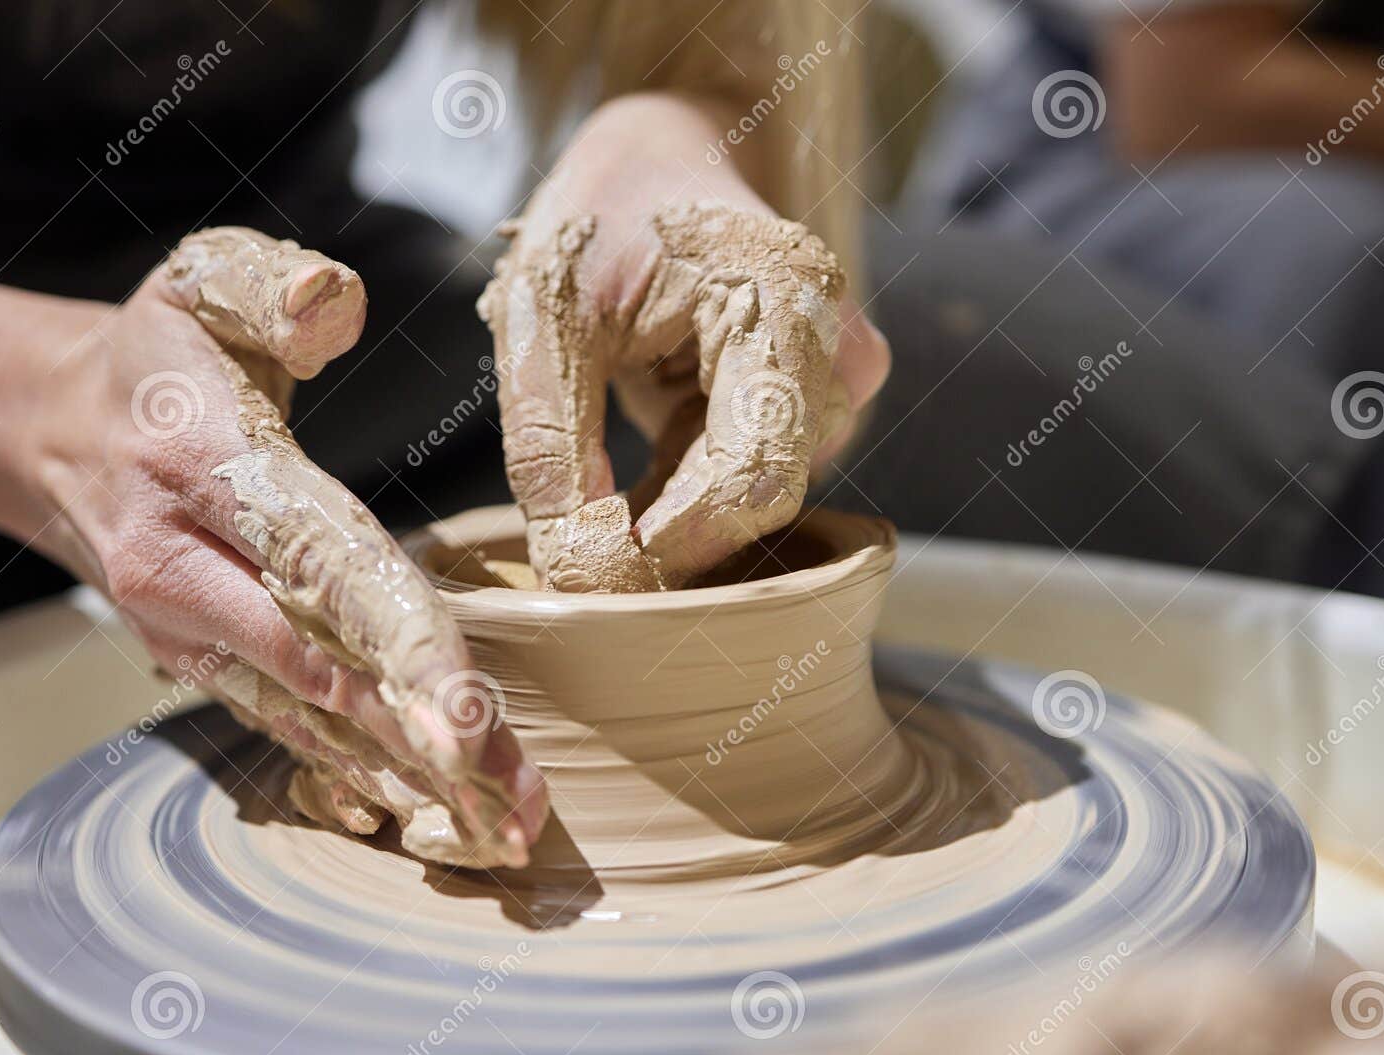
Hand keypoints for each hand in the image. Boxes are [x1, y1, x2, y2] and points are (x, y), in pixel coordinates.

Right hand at [30, 228, 546, 867]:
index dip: (397, 645)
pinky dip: (355, 774)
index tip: (464, 718)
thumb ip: (269, 285)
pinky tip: (421, 816)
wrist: (51, 434)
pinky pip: (284, 728)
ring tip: (498, 832)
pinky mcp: (202, 665)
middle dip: (426, 743)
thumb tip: (336, 306)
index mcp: (202, 470)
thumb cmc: (154, 360)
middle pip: (325, 669)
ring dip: (407, 778)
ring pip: (311, 719)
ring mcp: (187, 635)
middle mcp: (184, 572)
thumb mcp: (199, 279)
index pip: (317, 563)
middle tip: (516, 811)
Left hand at [477, 94, 890, 590]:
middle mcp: (839, 353)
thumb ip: (551, 445)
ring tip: (597, 462)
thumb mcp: (544, 316)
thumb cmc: (601, 214)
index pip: (752, 480)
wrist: (657, 157)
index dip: (668, 545)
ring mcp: (836, 386)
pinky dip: (682, 500)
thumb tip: (576, 568)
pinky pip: (746, 489)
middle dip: (665, 540)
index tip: (580, 560)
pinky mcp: (812, 410)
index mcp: (788, 302)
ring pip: (752, 506)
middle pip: (759, 503)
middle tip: (570, 534)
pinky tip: (632, 462)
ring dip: (669, 517)